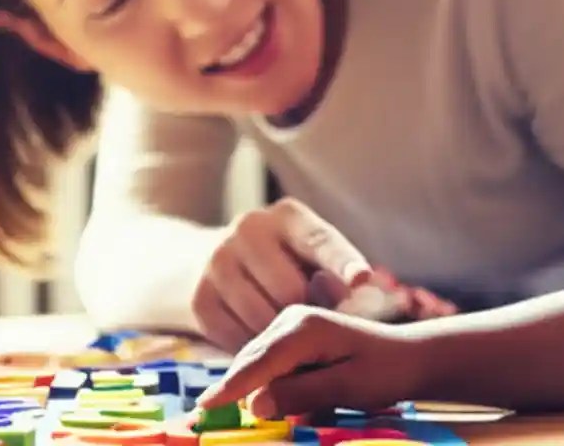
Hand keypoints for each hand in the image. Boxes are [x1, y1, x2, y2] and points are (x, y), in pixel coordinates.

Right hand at [193, 198, 370, 350]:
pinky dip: (256, 348)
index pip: (320, 241)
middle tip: (317, 329)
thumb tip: (364, 300)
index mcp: (287, 216)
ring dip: (282, 336)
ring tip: (288, 336)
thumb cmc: (281, 263)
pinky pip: (238, 338)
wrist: (206, 261)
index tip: (363, 280)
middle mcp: (249, 229)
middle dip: (309, 315)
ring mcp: (219, 262)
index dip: (343, 262)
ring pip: (265, 319)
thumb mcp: (311, 256)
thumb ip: (337, 276)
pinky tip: (261, 341)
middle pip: (292, 290)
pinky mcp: (199, 298)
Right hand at [195, 304, 428, 417]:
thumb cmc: (386, 371)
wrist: (409, 355)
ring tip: (228, 411)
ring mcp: (289, 327)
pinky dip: (259, 381)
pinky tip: (259, 400)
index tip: (205, 408)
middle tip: (202, 418)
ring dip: (245, 387)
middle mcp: (291, 320)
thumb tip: (255, 404)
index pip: (258, 363)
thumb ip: (302, 393)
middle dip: (231, 390)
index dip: (231, 388)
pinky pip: (265, 364)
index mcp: (304, 328)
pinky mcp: (290, 339)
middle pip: (250, 361)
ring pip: (254, 362)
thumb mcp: (348, 387)